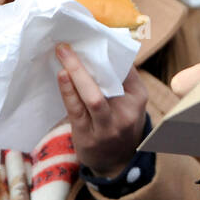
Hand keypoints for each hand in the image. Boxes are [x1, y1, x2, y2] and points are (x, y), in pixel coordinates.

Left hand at [56, 42, 148, 178]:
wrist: (117, 163)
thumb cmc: (120, 124)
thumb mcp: (130, 103)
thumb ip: (121, 80)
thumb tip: (104, 48)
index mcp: (138, 98)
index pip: (125, 69)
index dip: (107, 52)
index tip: (89, 36)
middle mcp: (126, 112)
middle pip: (107, 82)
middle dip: (84, 63)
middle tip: (66, 45)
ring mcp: (108, 126)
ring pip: (93, 96)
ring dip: (75, 73)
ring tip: (62, 55)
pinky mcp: (89, 136)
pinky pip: (77, 110)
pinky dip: (68, 91)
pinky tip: (61, 76)